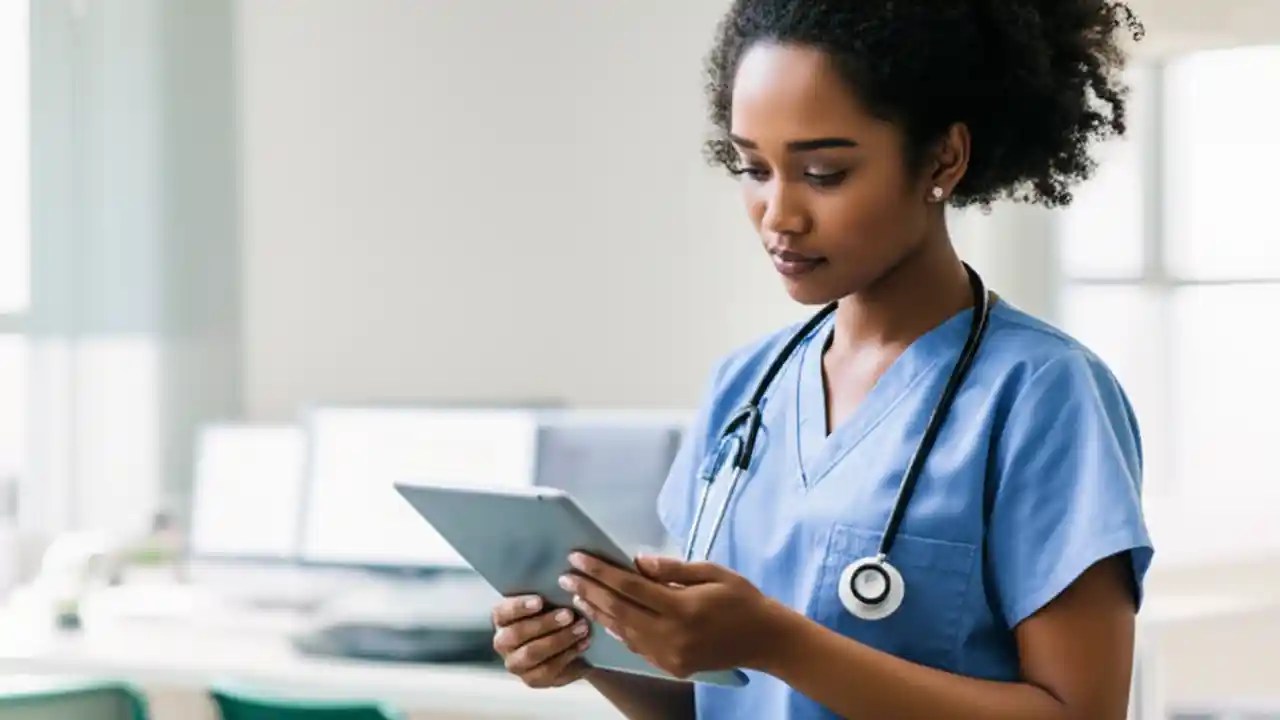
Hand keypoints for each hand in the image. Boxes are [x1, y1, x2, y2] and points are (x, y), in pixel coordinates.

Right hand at [491, 595, 593, 687]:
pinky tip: (584, 643)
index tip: (540, 600)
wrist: (567, 642)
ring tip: (581, 628)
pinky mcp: (532, 679)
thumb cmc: (553, 612)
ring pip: (532, 654)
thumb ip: (548, 592)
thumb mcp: (549, 600)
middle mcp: (503, 642)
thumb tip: (562, 578)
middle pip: (517, 635)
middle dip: (545, 624)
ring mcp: (516, 664)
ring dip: (559, 640)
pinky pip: (548, 670)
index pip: (502, 612)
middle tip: (569, 614)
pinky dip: (568, 655)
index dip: (519, 607)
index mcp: (502, 619)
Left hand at [561, 552, 777, 679]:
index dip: (600, 571)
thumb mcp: (711, 572)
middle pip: (619, 611)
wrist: (765, 640)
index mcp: (681, 608)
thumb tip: (637, 561)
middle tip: (566, 576)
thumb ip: (672, 569)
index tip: (577, 558)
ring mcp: (669, 655)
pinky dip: (618, 630)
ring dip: (598, 612)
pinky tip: (605, 617)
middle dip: (589, 591)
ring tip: (578, 594)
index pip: (630, 587)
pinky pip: (637, 647)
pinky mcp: (671, 667)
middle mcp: (671, 635)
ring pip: (623, 632)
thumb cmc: (741, 599)